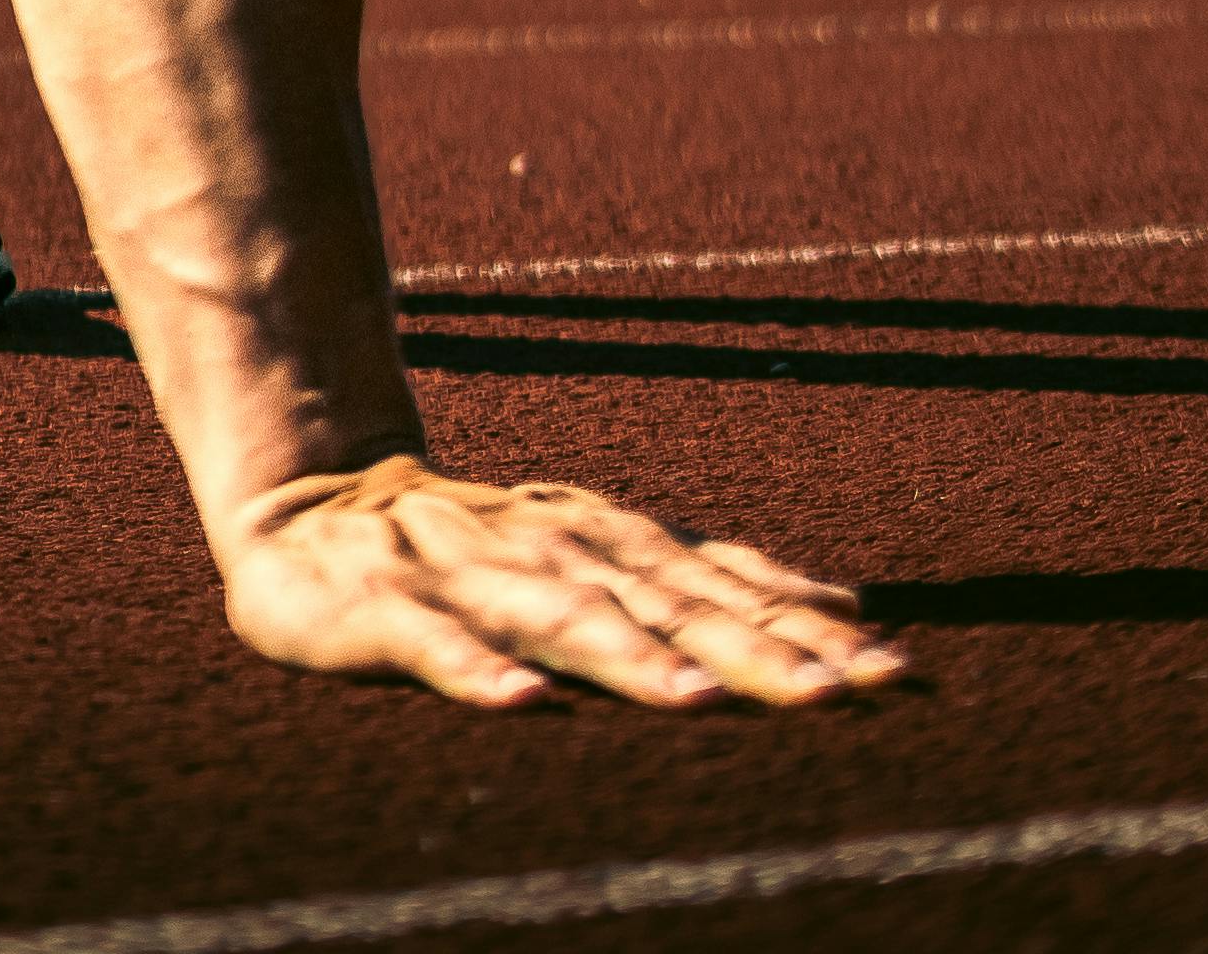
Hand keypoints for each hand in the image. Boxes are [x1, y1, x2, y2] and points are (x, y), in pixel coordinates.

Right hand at [221, 455, 906, 709]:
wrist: (308, 503)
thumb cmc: (481, 548)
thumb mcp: (603, 557)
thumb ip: (712, 584)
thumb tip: (846, 608)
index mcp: (610, 541)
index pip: (725, 587)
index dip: (808, 631)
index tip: (898, 674)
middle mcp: (552, 548)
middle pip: (666, 607)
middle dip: (754, 652)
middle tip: (840, 697)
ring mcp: (467, 571)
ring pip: (561, 619)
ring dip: (633, 660)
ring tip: (700, 703)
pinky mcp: (378, 605)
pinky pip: (431, 644)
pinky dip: (477, 672)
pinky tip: (521, 705)